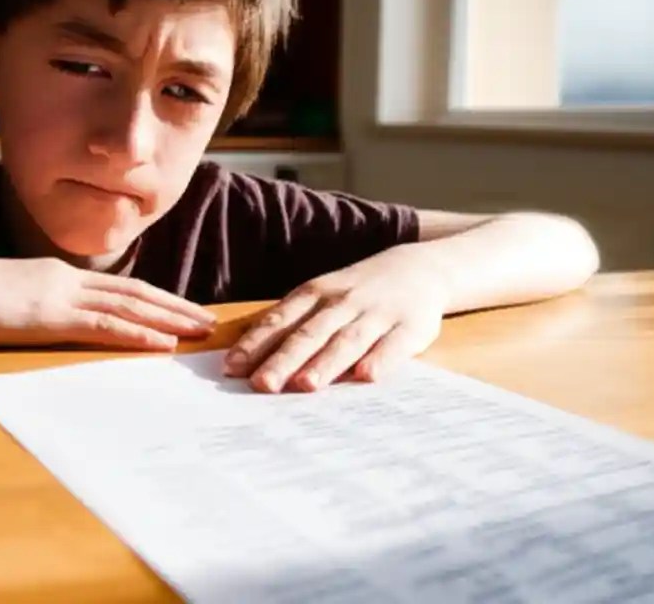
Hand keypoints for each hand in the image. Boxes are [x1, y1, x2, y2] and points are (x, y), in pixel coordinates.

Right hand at [0, 256, 215, 349]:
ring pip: (129, 307)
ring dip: (170, 319)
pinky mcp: (47, 318)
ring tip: (202, 331)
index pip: (116, 288)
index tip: (180, 311)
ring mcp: (58, 296)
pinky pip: (104, 327)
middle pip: (134, 293)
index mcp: (54, 276)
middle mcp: (65, 280)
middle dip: (175, 307)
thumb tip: (40, 323)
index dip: (153, 300)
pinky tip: (165, 344)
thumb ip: (27, 308)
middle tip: (209, 321)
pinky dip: (139, 334)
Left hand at [224, 246, 448, 392]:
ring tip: (306, 385)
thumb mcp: (323, 296)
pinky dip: (381, 360)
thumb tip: (249, 361)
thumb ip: (293, 324)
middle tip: (262, 385)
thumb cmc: (357, 292)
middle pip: (309, 333)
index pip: (281, 320)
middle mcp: (343, 302)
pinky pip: (394, 345)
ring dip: (326, 362)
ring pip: (348, 340)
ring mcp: (378, 314)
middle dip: (284, 359)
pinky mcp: (411, 328)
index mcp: (316, 294)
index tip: (232, 368)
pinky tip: (366, 377)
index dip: (256, 343)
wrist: (420, 268)